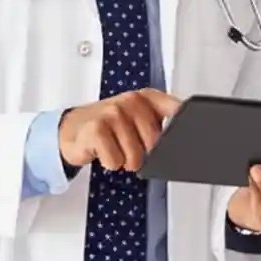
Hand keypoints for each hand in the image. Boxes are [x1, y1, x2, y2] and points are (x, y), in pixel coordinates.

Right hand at [58, 88, 180, 170]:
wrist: (74, 129)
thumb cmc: (111, 127)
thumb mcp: (139, 120)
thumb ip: (162, 125)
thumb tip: (185, 142)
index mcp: (148, 98)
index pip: (177, 111)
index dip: (184, 127)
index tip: (186, 137)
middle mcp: (132, 101)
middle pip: (155, 143)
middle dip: (143, 154)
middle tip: (129, 146)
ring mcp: (114, 112)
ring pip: (135, 157)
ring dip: (124, 160)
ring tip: (115, 147)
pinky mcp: (97, 127)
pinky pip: (115, 161)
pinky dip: (110, 162)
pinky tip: (103, 151)